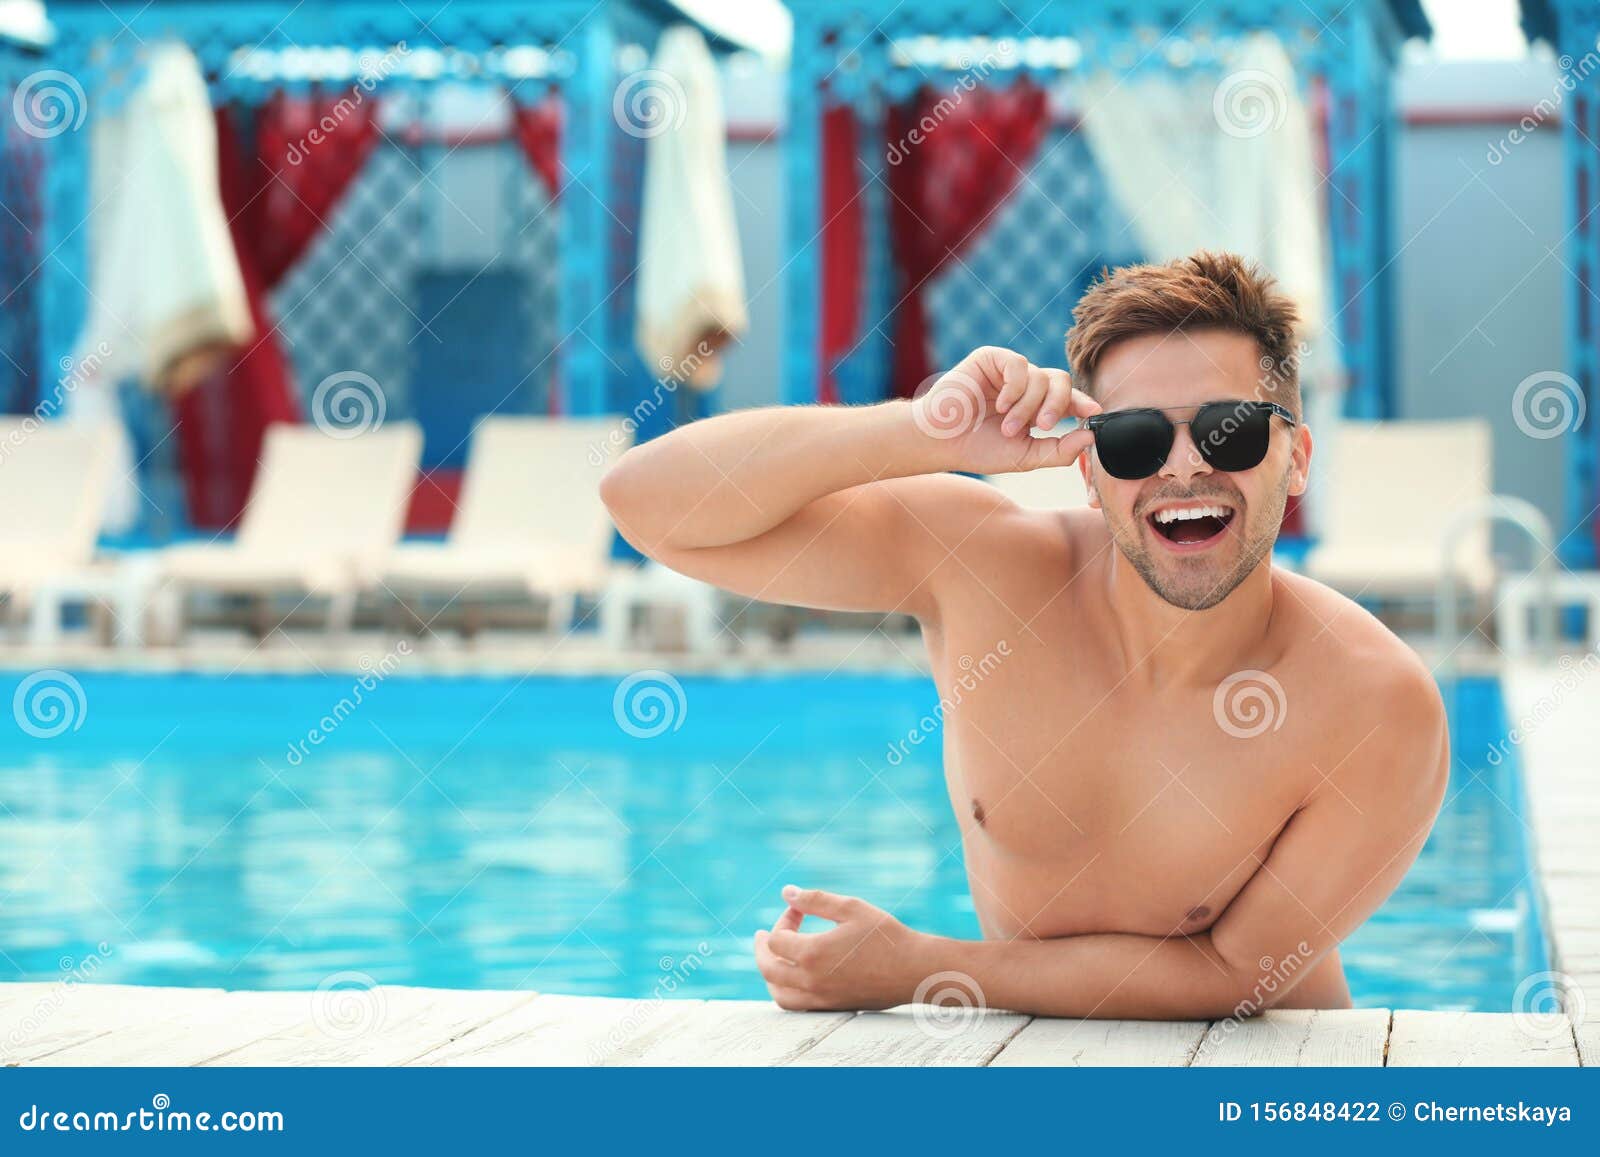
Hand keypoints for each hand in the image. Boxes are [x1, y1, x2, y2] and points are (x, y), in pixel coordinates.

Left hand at [753, 885, 926, 1010]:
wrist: (915, 970)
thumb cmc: (886, 936)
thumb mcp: (851, 908)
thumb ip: (815, 900)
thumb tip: (787, 892)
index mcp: (813, 954)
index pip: (777, 938)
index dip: (783, 919)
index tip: (798, 910)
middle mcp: (812, 981)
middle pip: (768, 969)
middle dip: (761, 949)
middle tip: (760, 935)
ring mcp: (822, 998)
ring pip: (779, 994)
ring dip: (769, 974)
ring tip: (771, 958)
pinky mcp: (833, 1007)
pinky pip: (796, 1005)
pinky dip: (785, 991)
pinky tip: (793, 976)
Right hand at [910, 346, 1101, 474]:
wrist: (942, 440)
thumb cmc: (979, 449)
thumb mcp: (1026, 457)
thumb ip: (1059, 451)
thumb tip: (1090, 437)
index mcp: (1036, 408)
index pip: (1069, 399)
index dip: (1084, 404)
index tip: (1094, 414)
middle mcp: (1026, 387)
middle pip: (1061, 382)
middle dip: (1057, 405)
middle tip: (1043, 426)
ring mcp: (1010, 372)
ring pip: (1041, 376)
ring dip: (1028, 405)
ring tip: (1007, 425)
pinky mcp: (992, 359)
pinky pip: (1020, 365)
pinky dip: (1015, 388)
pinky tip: (1000, 405)